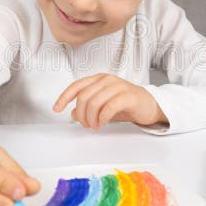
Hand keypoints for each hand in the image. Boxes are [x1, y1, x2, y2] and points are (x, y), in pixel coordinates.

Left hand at [53, 73, 167, 129]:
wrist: (149, 105)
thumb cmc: (125, 104)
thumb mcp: (102, 106)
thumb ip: (87, 108)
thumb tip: (73, 113)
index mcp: (98, 79)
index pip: (76, 86)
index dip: (64, 98)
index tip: (57, 109)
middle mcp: (106, 80)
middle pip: (83, 97)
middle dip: (80, 114)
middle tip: (85, 124)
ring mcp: (118, 86)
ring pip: (94, 102)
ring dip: (90, 118)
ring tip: (94, 126)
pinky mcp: (128, 96)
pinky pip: (109, 107)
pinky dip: (102, 118)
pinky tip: (102, 124)